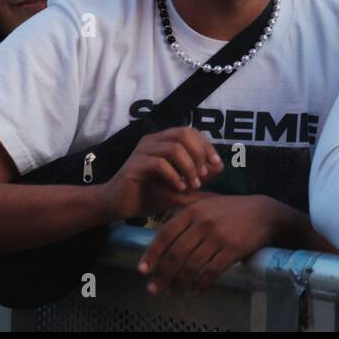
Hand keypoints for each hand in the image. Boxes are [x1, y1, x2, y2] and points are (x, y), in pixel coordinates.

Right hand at [96, 127, 223, 222]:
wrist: (117, 206)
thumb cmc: (149, 194)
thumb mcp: (181, 186)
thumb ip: (199, 176)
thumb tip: (221, 166)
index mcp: (164, 140)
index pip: (192, 132)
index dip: (207, 146)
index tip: (217, 165)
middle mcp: (154, 140)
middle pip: (184, 133)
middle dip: (199, 154)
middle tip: (203, 175)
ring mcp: (142, 150)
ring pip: (174, 147)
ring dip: (188, 167)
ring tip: (192, 185)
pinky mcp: (134, 164)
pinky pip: (159, 163)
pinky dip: (174, 176)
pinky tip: (178, 189)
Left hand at [138, 194, 277, 294]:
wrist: (264, 213)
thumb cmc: (232, 208)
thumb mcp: (207, 200)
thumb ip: (184, 202)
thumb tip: (161, 201)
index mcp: (193, 210)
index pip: (165, 234)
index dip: (152, 254)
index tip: (143, 270)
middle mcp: (203, 223)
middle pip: (176, 254)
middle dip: (163, 275)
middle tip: (155, 289)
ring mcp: (218, 237)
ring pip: (192, 266)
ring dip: (180, 283)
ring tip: (174, 292)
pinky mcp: (232, 250)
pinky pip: (211, 272)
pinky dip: (201, 284)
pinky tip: (196, 290)